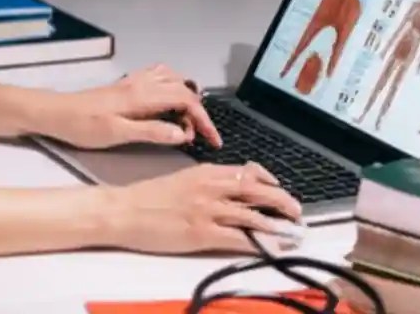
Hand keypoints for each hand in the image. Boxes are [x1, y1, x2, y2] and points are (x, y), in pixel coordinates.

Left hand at [46, 64, 221, 149]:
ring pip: (173, 79)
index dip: (204, 120)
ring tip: (184, 121)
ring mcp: (134, 81)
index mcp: (143, 95)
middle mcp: (142, 83)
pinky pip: (158, 76)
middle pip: (184, 89)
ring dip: (186, 97)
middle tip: (198, 136)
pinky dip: (171, 86)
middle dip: (198, 112)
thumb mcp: (118, 134)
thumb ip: (152, 132)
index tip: (212, 140)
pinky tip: (165, 103)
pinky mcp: (126, 85)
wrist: (56, 113)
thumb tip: (182, 133)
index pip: (186, 101)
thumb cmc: (84, 126)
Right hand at [100, 162, 303, 254]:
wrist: (123, 211)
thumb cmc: (146, 198)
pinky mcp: (202, 233)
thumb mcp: (181, 180)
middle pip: (257, 191)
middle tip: (297, 211)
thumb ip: (206, 183)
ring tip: (293, 232)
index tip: (278, 188)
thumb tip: (229, 190)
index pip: (247, 172)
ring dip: (278, 225)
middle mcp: (211, 187)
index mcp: (205, 171)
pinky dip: (261, 243)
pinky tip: (273, 248)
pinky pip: (239, 238)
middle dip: (282, 201)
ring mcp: (208, 210)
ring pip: (254, 215)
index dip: (269, 181)